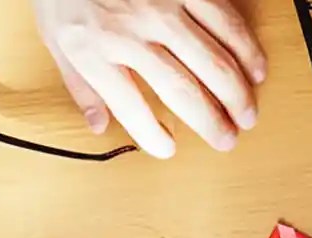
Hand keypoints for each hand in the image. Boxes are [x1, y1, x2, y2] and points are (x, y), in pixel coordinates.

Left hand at [32, 0, 266, 157]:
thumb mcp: (56, 39)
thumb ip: (80, 85)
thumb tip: (99, 126)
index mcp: (97, 51)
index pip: (131, 108)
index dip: (153, 136)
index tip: (168, 149)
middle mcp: (133, 32)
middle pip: (183, 89)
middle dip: (212, 122)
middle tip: (227, 140)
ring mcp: (163, 7)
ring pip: (213, 59)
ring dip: (236, 93)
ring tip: (247, 115)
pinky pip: (224, 18)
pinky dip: (245, 47)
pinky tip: (256, 68)